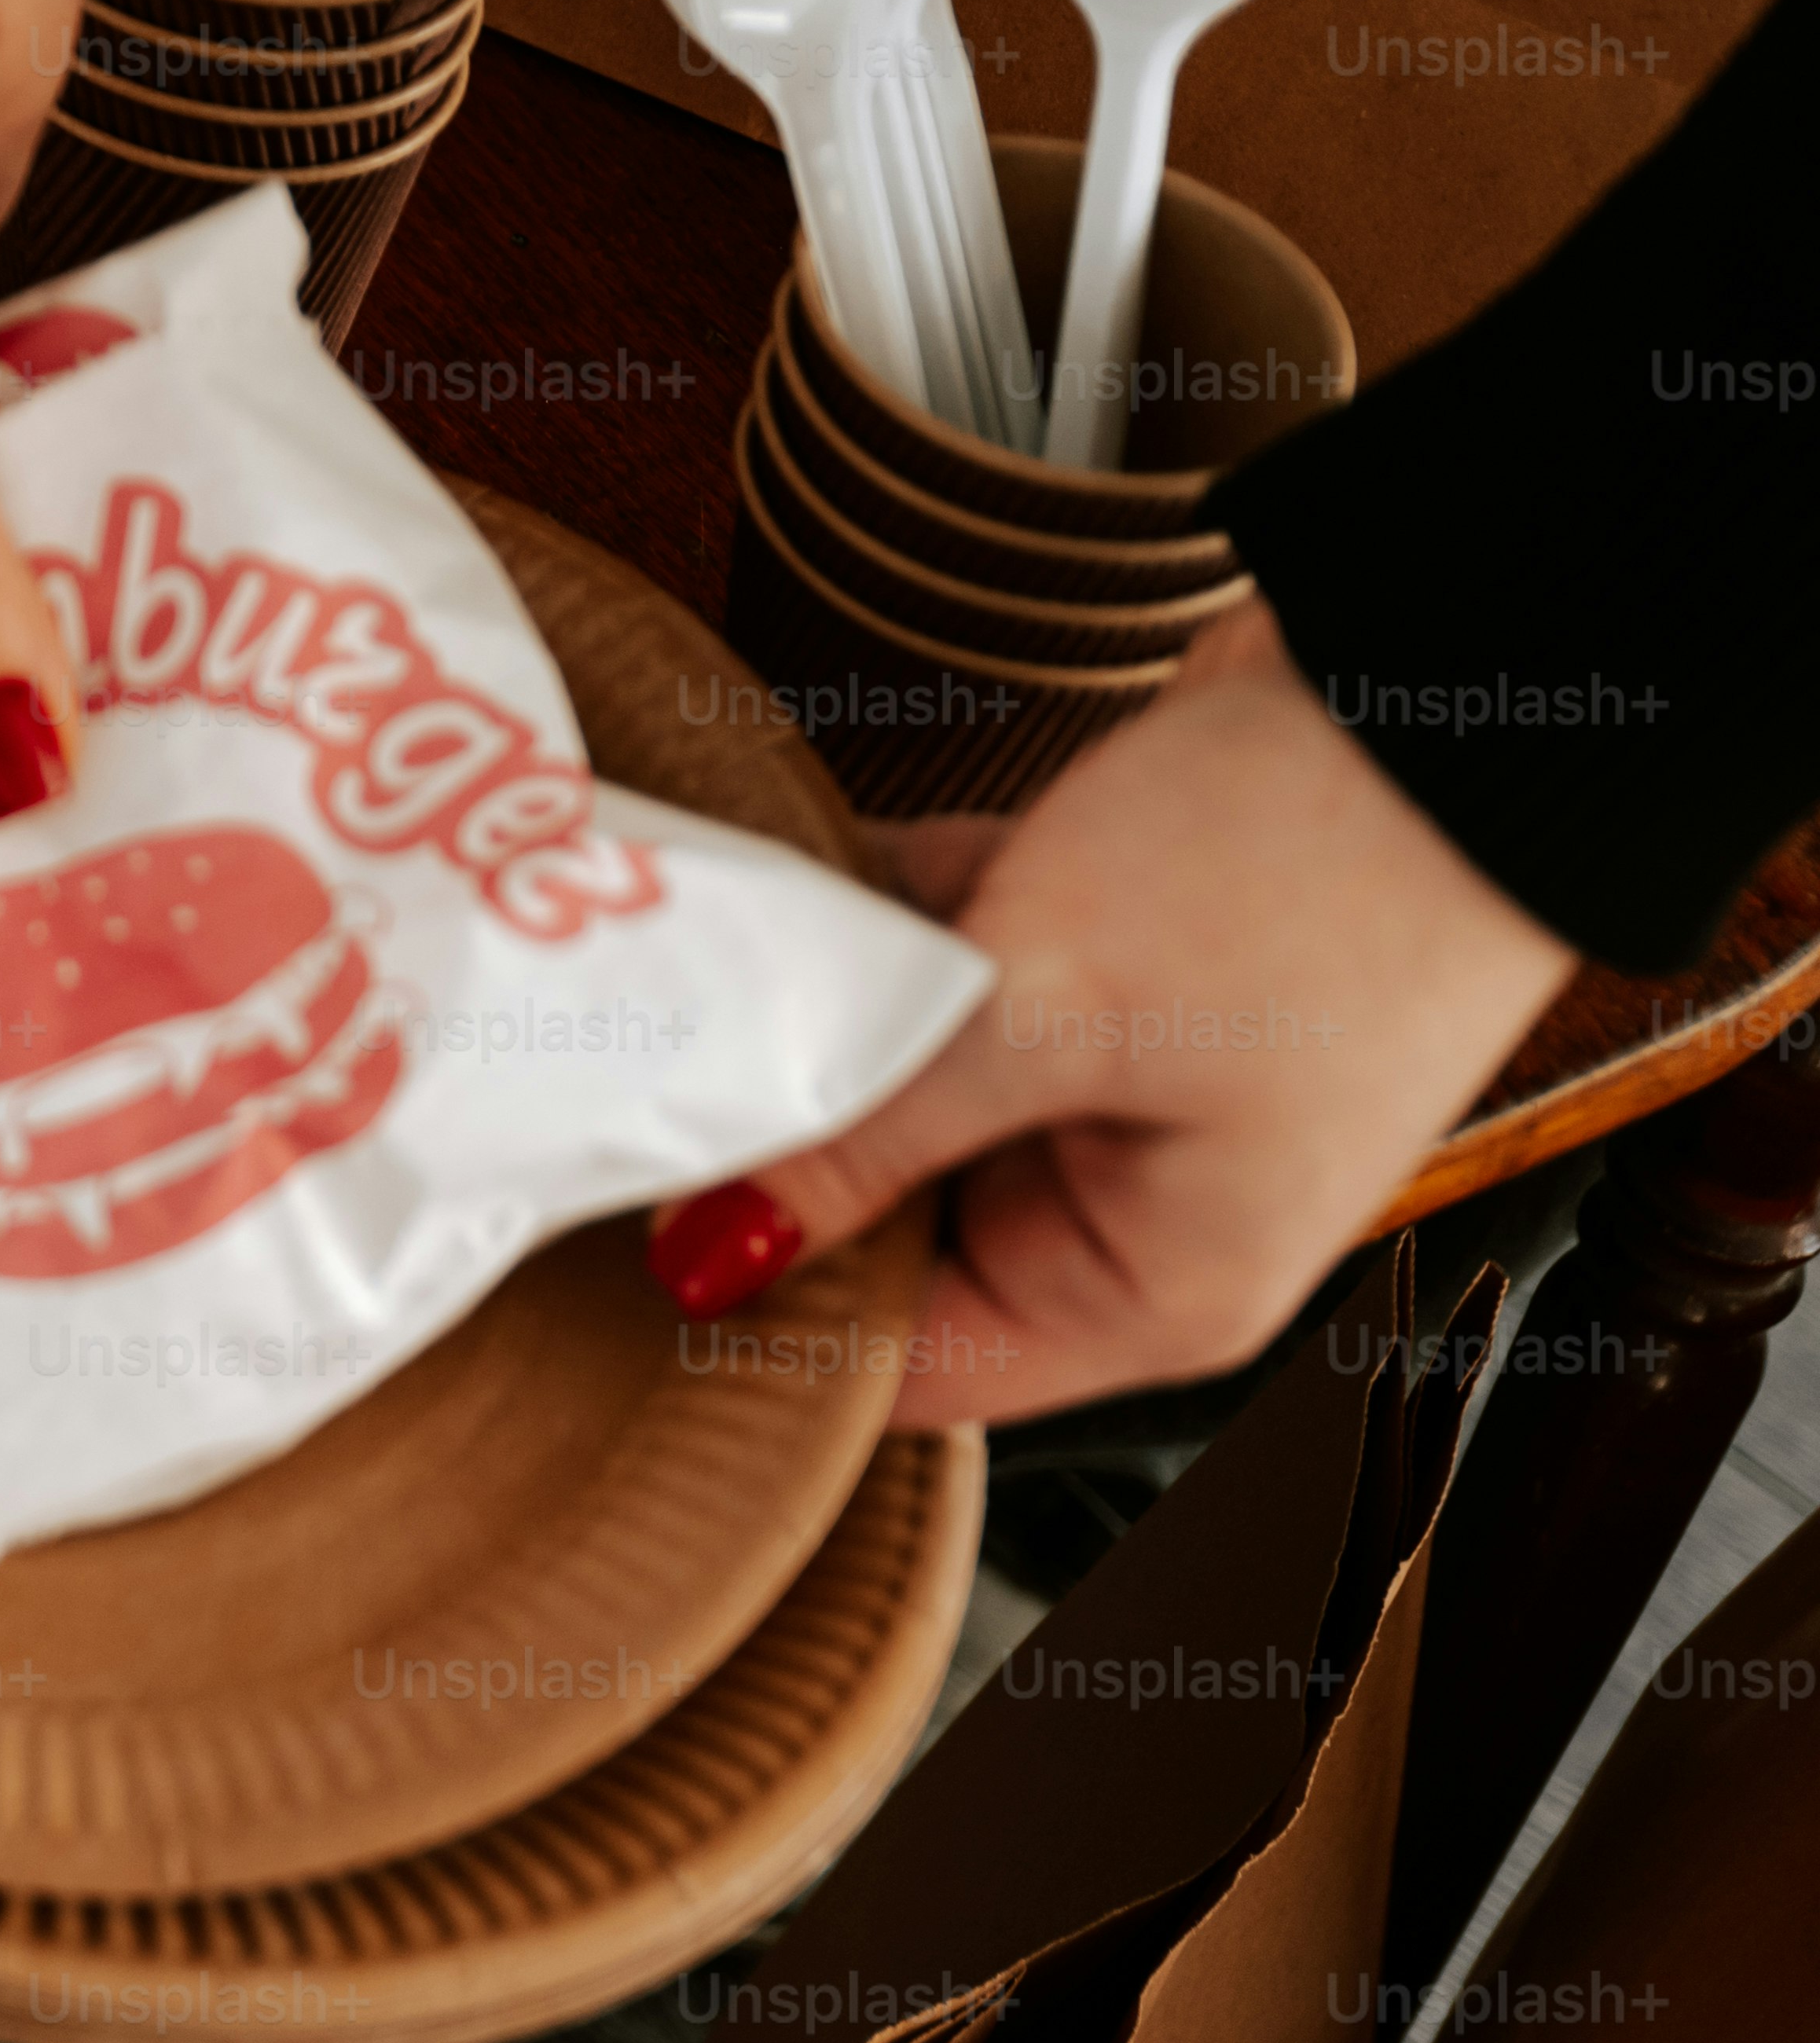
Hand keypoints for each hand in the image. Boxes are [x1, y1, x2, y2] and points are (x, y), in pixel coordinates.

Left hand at [663, 602, 1578, 1424]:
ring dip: (814, 1013)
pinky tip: (785, 858)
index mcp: (1153, 1286)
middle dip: (772, 1137)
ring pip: (903, 1075)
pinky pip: (945, 966)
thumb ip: (874, 1129)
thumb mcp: (1053, 1012)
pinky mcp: (1107, 957)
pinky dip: (877, 916)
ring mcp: (1125, 1073)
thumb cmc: (1309, 868)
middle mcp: (1139, 1204)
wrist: (1436, 671)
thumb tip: (710, 1247)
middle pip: (888, 1221)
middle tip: (610, 1073)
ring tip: (679, 961)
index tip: (606, 1246)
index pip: (908, 1371)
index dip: (760, 1319)